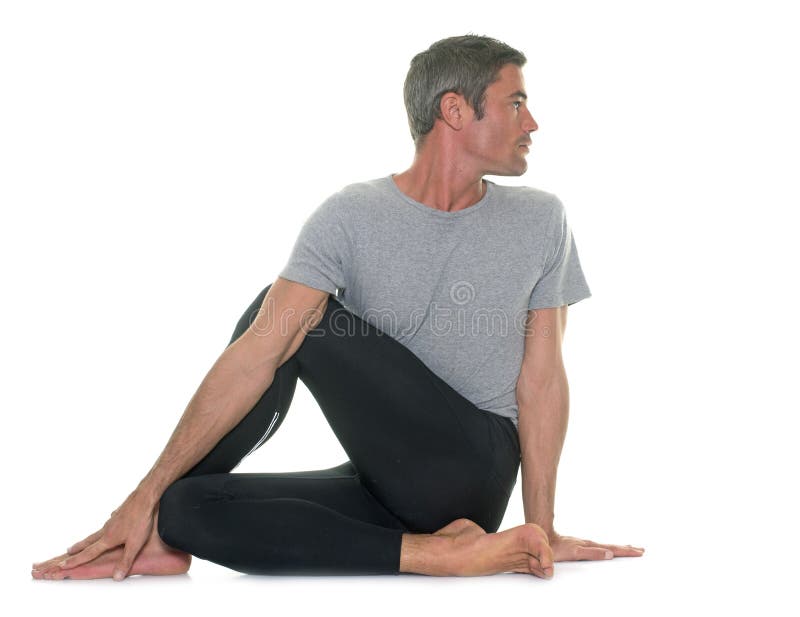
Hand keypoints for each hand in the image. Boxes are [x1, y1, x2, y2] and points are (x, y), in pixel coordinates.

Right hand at [32, 488, 157, 580]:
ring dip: (91, 537)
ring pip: (99, 531)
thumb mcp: (135, 545)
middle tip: (68, 552)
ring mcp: (114, 519)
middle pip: (90, 540)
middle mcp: (107, 528)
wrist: (145, 497)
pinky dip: (107, 524)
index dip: (75, 561)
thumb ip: (125, 561)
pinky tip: (111, 521)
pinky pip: (111, 521)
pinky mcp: (121, 512)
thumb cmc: (141, 520)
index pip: (89, 553)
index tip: (63, 565)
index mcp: (108, 538)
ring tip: (87, 540)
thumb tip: (116, 577)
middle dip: (79, 548)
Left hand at [549, 531, 644, 561]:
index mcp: (591, 546)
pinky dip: (607, 548)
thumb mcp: (576, 552)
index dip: (626, 551)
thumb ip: (592, 553)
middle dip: (626, 549)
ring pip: (606, 546)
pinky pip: (597, 547)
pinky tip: (606, 550)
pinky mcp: (579, 545)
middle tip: (641, 550)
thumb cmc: (558, 548)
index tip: (639, 552)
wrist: (543, 538)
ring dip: (618, 547)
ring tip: (628, 547)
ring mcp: (585, 544)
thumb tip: (610, 554)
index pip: (613, 549)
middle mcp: (589, 544)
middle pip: (612, 546)